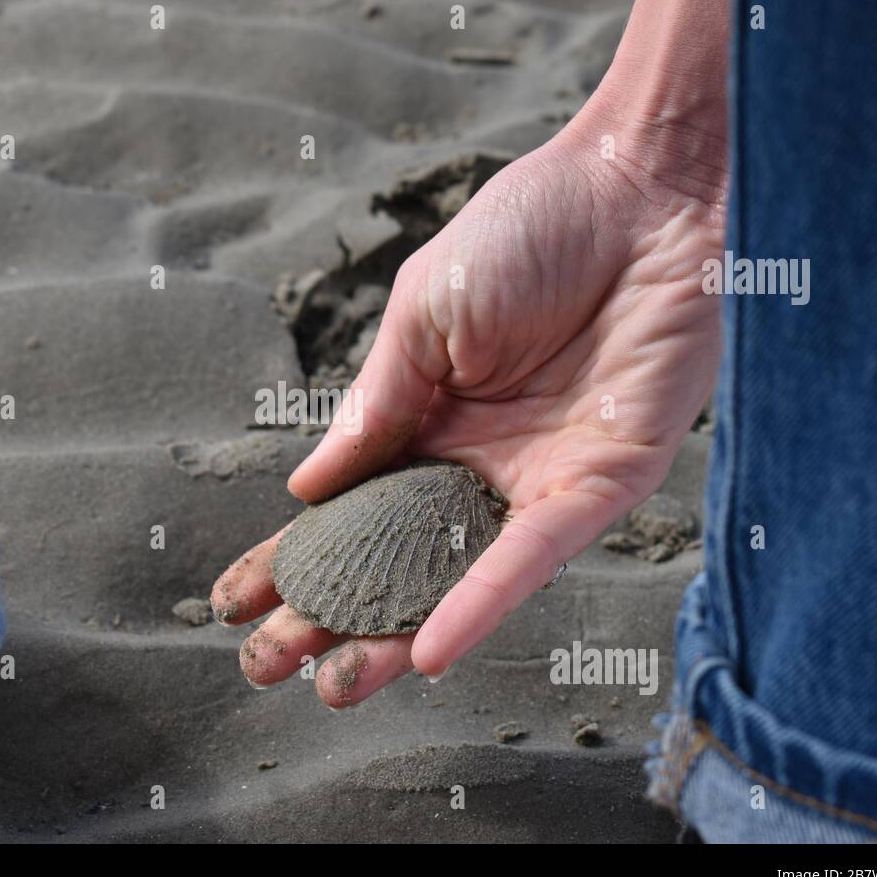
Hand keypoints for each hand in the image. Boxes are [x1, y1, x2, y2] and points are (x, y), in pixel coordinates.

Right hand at [212, 0, 729, 706]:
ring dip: (393, 634)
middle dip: (330, 614)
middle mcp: (477, 462)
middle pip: (392, 558)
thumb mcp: (424, 314)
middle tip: (265, 666)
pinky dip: (478, 602)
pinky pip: (530, 557)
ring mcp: (534, 479)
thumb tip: (305, 486)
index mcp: (427, 417)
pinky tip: (424, 651)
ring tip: (331, 686)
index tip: (234, 601)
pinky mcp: (598, 484)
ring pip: (454, 578)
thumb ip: (374, 407)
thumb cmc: (532, 229)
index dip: (293, 554)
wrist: (641, 190)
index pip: (347, 505)